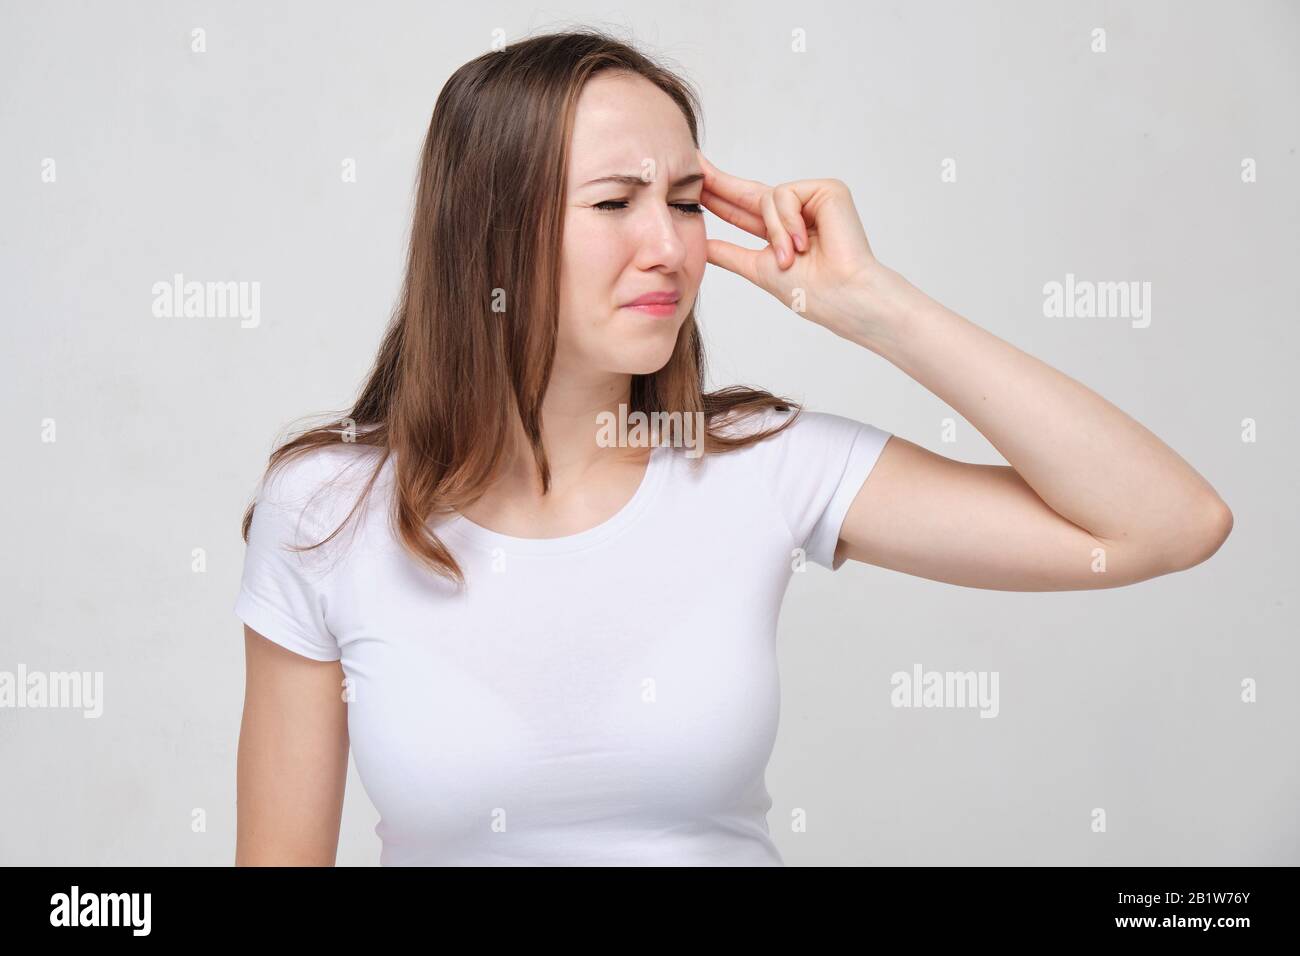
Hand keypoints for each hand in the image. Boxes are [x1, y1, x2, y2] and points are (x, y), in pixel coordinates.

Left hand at [698, 149, 907, 344]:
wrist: (840, 296)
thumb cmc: (809, 291)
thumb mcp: (758, 269)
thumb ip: (730, 254)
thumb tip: (704, 246)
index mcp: (778, 231)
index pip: (740, 209)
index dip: (715, 197)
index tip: (689, 184)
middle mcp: (794, 212)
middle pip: (748, 191)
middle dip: (718, 181)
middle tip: (690, 161)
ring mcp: (811, 199)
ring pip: (767, 197)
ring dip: (774, 232)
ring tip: (790, 257)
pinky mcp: (827, 189)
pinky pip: (786, 194)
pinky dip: (788, 221)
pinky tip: (804, 242)